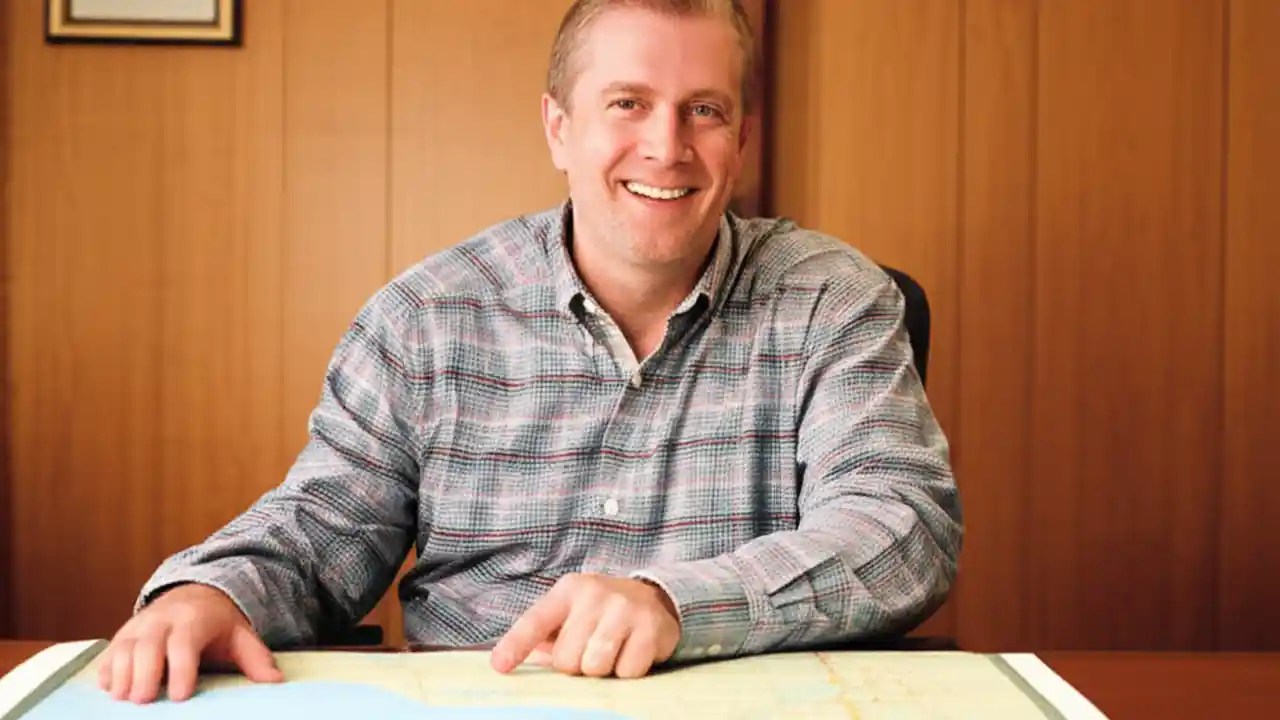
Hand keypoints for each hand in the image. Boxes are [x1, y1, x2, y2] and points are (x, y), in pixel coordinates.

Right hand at [96, 583, 283, 703]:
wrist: (193, 595)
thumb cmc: (217, 624)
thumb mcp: (240, 636)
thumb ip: (256, 659)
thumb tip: (275, 681)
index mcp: (194, 619)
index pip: (185, 643)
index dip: (182, 668)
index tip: (182, 695)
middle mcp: (162, 619)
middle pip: (148, 645)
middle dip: (144, 673)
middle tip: (144, 701)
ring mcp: (139, 626)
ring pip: (123, 647)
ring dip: (120, 673)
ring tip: (124, 698)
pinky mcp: (123, 634)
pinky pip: (109, 651)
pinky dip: (107, 670)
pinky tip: (110, 688)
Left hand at [490, 573, 680, 678]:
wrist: (652, 596)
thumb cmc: (599, 612)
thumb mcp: (569, 613)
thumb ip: (542, 636)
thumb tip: (510, 663)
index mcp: (567, 591)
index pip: (535, 621)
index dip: (516, 645)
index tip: (500, 666)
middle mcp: (595, 594)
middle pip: (567, 659)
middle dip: (575, 665)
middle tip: (589, 649)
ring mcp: (625, 609)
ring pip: (596, 666)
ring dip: (601, 669)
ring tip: (610, 651)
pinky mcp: (651, 628)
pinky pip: (627, 672)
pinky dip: (627, 671)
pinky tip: (631, 651)